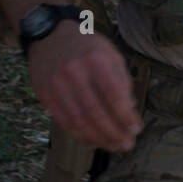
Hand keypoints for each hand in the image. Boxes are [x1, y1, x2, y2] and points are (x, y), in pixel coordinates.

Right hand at [27, 20, 141, 153]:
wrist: (50, 35)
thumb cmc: (87, 47)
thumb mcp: (111, 54)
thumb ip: (122, 80)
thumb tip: (129, 108)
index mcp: (95, 60)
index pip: (113, 94)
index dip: (125, 116)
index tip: (137, 129)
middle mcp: (73, 72)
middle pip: (95, 111)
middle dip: (114, 132)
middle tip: (127, 144)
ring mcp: (56, 84)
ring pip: (78, 120)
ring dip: (98, 138)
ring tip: (113, 146)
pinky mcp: (45, 94)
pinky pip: (64, 121)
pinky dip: (80, 135)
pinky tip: (94, 140)